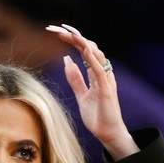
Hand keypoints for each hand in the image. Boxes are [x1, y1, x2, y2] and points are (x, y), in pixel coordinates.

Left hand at [47, 23, 139, 158]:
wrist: (108, 134)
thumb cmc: (98, 116)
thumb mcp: (81, 95)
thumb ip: (75, 78)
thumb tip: (66, 60)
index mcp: (96, 72)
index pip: (83, 49)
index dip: (71, 39)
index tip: (55, 31)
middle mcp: (103, 72)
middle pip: (88, 47)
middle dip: (72, 36)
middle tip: (55, 28)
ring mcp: (106, 80)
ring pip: (96, 54)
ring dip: (82, 42)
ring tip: (69, 32)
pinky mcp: (107, 90)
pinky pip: (101, 71)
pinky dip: (93, 59)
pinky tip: (84, 50)